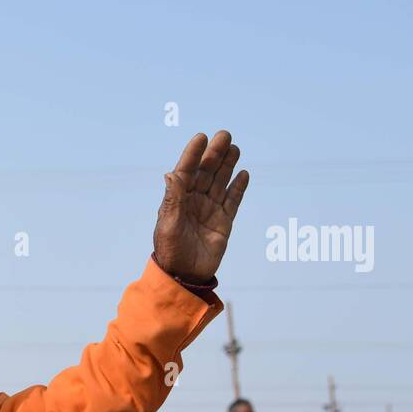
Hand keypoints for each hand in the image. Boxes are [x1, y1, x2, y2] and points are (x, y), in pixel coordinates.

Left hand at [153, 130, 249, 281]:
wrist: (184, 276)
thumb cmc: (170, 251)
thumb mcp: (169, 224)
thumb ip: (173, 198)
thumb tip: (171, 173)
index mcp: (177, 200)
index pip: (186, 172)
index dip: (193, 154)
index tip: (201, 137)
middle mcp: (193, 201)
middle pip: (206, 172)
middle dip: (215, 154)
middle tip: (225, 135)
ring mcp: (209, 210)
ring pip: (220, 182)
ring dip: (227, 165)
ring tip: (234, 148)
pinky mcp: (223, 222)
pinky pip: (232, 201)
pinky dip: (238, 188)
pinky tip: (243, 174)